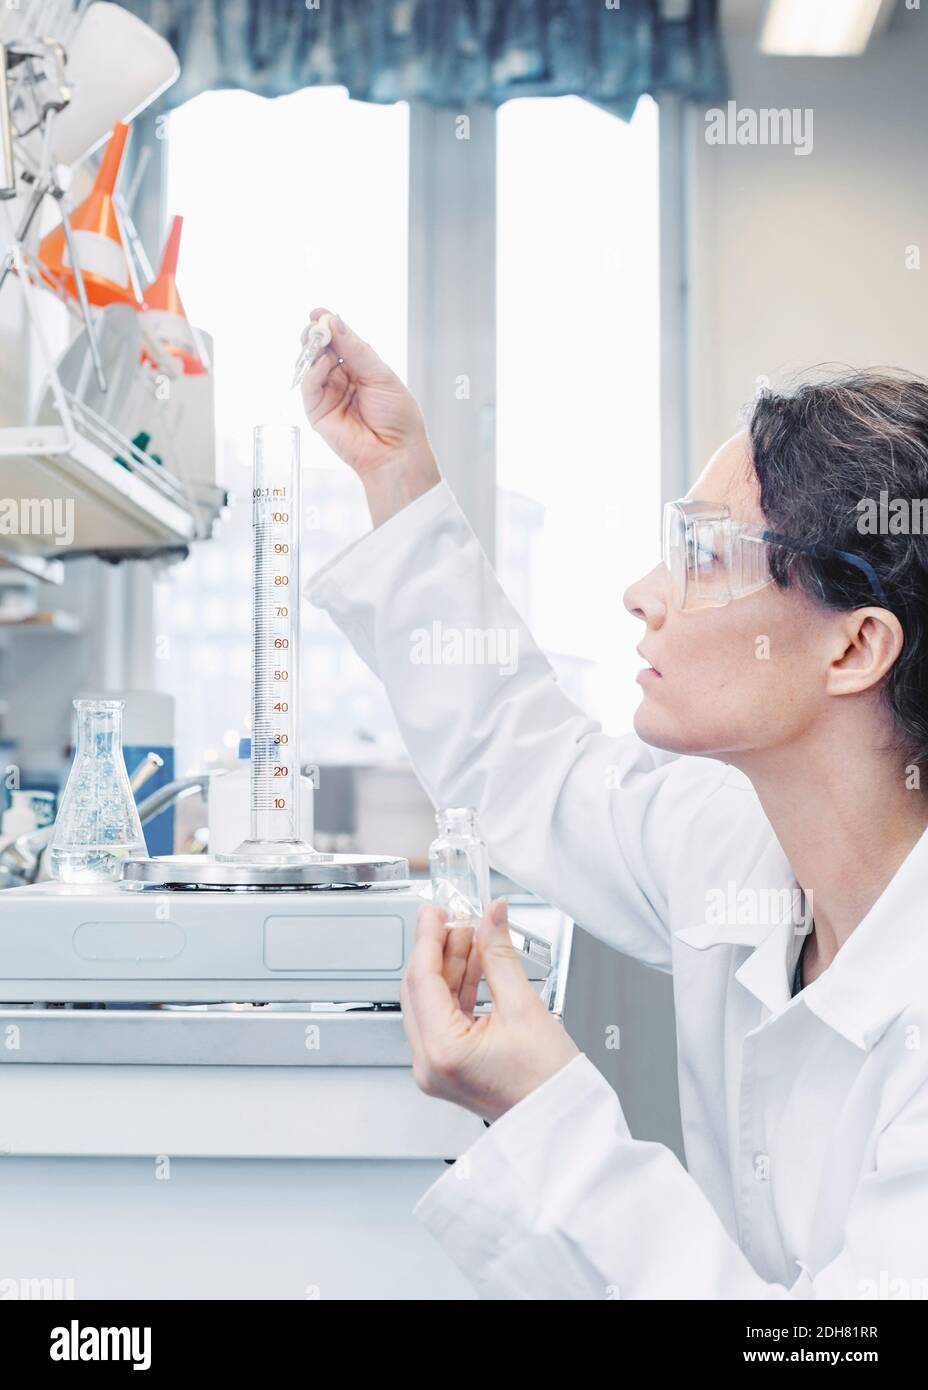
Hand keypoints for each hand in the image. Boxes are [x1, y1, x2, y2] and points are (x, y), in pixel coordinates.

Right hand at [299, 308, 439, 524]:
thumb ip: (355, 349)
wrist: (395, 451)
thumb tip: (333, 320)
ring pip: (311, 365)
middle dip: (316, 334)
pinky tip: (324, 364)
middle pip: (321, 349)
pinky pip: (309, 386)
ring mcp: (328, 394)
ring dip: (313, 350)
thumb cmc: (396, 415)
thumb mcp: (380, 374)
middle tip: (315, 323)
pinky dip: (313, 372)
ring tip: (319, 341)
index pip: (339, 340)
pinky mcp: (317, 412)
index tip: (318, 311)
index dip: (328, 324)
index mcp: (360, 367)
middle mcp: (342, 378)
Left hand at [401, 899, 579, 1122]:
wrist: (563, 1123)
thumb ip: (500, 955)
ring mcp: (436, 1068)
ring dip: (448, 967)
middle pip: (419, 990)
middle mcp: (430, 1064)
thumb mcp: (524, 1007)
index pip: (422, 979)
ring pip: (430, 1002)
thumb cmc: (548, 1084)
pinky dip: (455, 989)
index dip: (428, 939)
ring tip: (469, 935)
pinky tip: (473, 965)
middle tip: (452, 917)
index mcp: (442, 1051)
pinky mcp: (447, 1067)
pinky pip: (442, 1018)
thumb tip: (491, 917)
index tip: (434, 912)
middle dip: (437, 950)